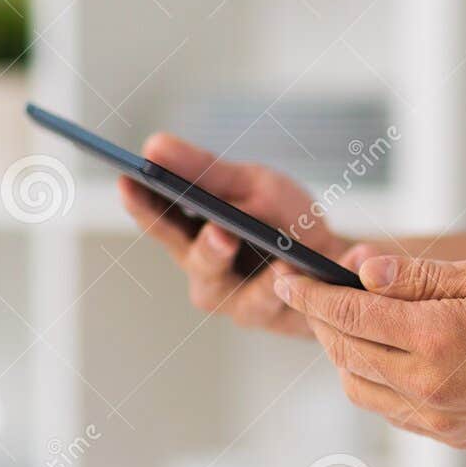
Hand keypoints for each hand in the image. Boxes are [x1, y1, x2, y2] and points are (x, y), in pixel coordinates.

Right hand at [120, 133, 353, 337]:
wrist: (338, 256)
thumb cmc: (284, 219)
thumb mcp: (249, 184)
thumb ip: (205, 170)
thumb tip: (153, 145)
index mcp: (194, 239)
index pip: (161, 223)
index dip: (143, 205)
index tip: (128, 181)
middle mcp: (213, 277)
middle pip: (202, 266)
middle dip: (210, 250)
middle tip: (221, 231)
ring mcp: (247, 305)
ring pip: (248, 301)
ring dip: (264, 283)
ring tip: (282, 261)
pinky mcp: (284, 321)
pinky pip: (295, 309)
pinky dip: (306, 287)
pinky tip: (311, 269)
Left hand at [273, 253, 465, 449]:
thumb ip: (422, 275)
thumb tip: (363, 269)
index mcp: (437, 339)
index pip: (348, 314)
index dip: (310, 293)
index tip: (288, 276)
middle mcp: (429, 387)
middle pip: (344, 353)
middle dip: (319, 320)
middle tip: (310, 293)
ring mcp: (439, 419)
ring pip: (360, 388)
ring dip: (341, 355)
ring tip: (343, 322)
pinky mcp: (452, 437)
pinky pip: (390, 410)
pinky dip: (371, 381)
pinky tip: (381, 355)